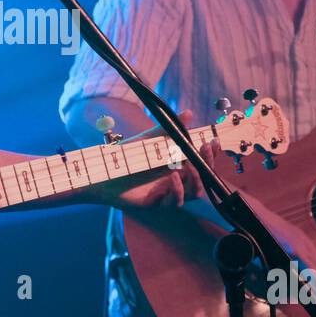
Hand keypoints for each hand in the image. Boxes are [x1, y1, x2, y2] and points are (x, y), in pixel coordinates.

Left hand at [95, 110, 209, 209]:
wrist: (103, 173)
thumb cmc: (126, 157)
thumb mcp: (149, 139)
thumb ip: (169, 128)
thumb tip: (189, 113)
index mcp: (176, 164)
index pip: (200, 161)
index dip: (209, 154)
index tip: (212, 141)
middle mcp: (176, 179)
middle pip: (202, 177)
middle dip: (207, 164)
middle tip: (205, 150)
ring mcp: (168, 192)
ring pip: (193, 192)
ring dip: (196, 179)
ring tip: (190, 167)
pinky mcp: (157, 204)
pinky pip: (174, 201)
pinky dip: (177, 190)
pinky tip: (173, 178)